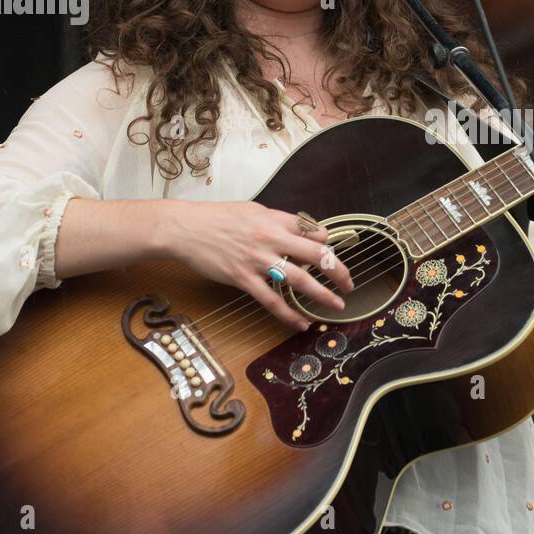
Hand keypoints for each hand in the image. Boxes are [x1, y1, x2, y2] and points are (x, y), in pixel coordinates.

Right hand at [162, 201, 354, 330]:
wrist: (185, 228)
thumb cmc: (217, 218)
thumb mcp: (253, 210)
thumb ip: (278, 221)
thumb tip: (303, 230)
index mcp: (275, 220)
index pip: (314, 231)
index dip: (328, 244)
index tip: (333, 255)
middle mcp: (271, 239)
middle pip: (316, 255)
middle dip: (337, 271)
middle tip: (349, 284)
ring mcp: (257, 260)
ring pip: (299, 280)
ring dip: (321, 295)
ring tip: (336, 306)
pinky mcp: (242, 279)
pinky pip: (271, 301)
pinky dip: (288, 314)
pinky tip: (301, 323)